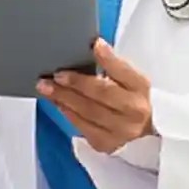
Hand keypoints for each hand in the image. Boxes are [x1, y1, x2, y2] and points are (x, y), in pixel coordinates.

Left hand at [37, 39, 154, 153]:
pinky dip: (67, 113)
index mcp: (140, 87)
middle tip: (56, 74)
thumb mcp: (127, 77)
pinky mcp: (107, 144)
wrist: (143, 128)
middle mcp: (135, 110)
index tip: (93, 44)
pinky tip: (57, 102)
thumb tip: (90, 46)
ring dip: (64, 98)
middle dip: (76, 83)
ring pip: (89, 113)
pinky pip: (82, 127)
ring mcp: (121, 131)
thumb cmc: (129, 96)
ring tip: (46, 87)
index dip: (108, 58)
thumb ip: (111, 64)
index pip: (123, 71)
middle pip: (102, 94)